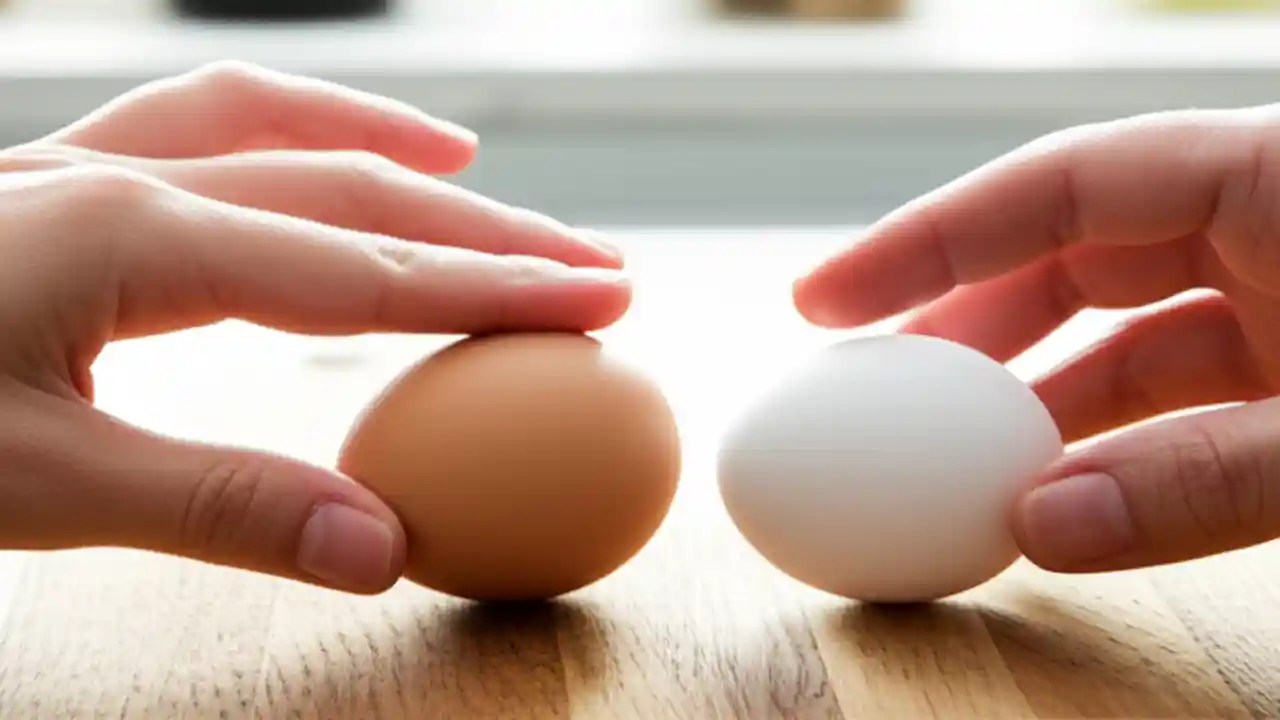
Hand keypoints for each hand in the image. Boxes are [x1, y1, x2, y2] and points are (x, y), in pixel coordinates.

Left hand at [0, 62, 628, 593]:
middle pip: (349, 189)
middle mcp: (120, 179)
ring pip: (272, 130)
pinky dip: (285, 128)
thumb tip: (382, 547)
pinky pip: (196, 126)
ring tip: (473, 166)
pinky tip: (314, 150)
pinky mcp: (53, 193)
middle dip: (484, 228)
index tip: (598, 299)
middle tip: (589, 260)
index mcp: (132, 237)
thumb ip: (218, 507)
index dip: (495, 288)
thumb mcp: (38, 486)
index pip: (365, 269)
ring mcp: (79, 170)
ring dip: (388, 150)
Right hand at [793, 106, 1279, 573]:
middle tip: (867, 390)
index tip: (821, 301)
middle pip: (1073, 249)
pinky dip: (1114, 434)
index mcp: (1276, 174)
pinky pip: (1185, 377)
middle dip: (962, 323)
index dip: (928, 238)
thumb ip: (1205, 479)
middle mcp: (1268, 215)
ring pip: (1127, 321)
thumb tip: (1038, 526)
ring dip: (1033, 396)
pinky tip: (1052, 490)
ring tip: (949, 467)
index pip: (1060, 184)